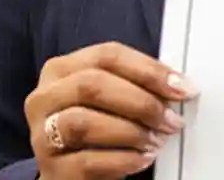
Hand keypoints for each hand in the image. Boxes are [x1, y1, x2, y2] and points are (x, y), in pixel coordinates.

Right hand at [24, 42, 198, 178]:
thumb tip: (177, 86)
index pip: (107, 56)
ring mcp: (42, 135)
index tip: (181, 87)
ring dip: (131, 131)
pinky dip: (122, 160)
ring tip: (156, 141)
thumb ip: (132, 85)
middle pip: (92, 85)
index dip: (148, 69)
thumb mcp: (106, 99)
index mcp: (60, 70)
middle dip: (140, 102)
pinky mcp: (51, 170)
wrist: (68, 172)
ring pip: (84, 122)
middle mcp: (44, 98)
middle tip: (171, 119)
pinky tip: (141, 159)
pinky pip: (88, 161)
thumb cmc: (93, 127)